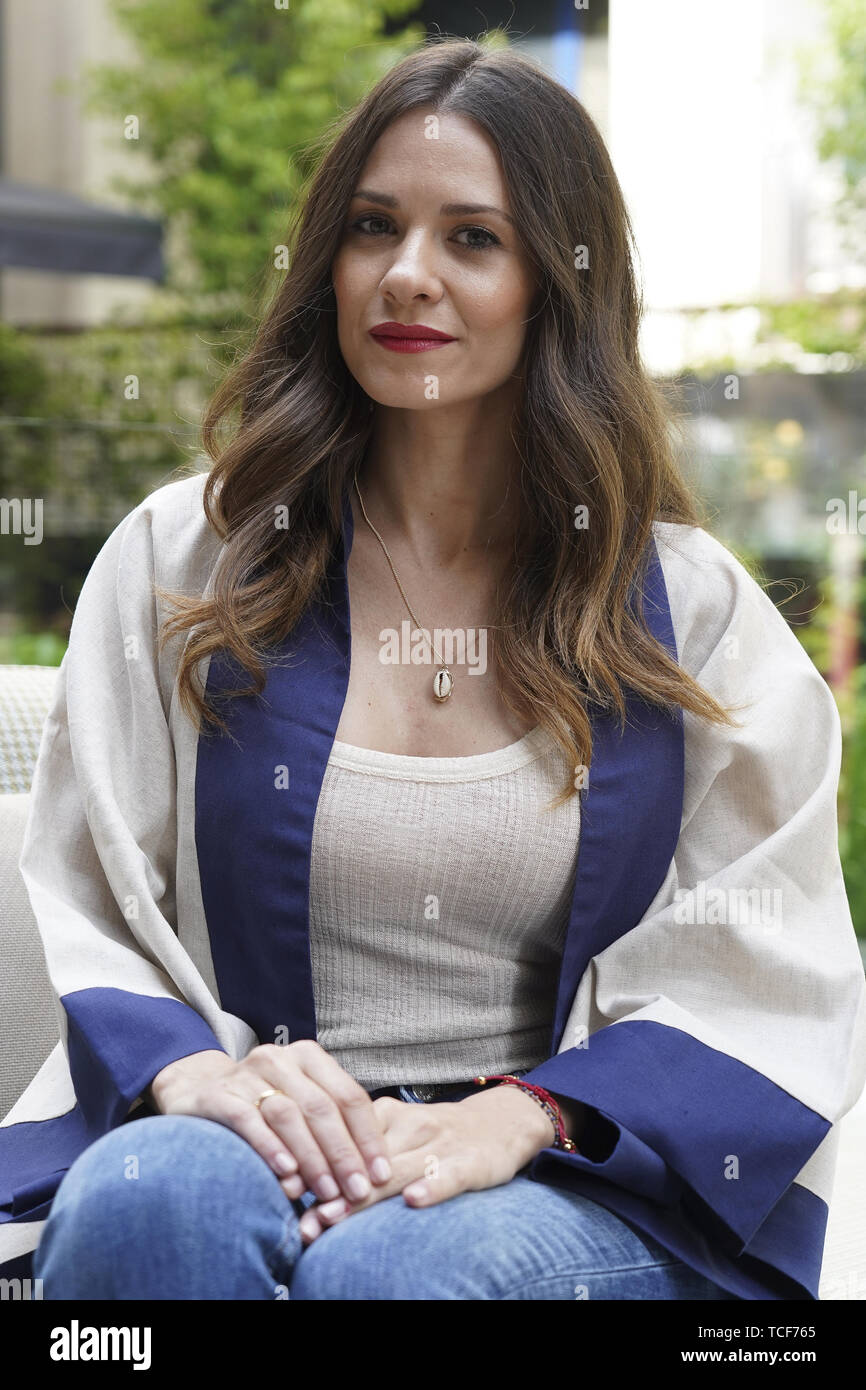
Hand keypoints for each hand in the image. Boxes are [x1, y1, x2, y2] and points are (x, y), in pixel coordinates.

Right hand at [148, 1041, 392, 1205]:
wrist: (198, 1092)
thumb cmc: (263, 1105)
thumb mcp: (300, 1104)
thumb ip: (331, 1127)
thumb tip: (372, 1173)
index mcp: (308, 1057)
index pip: (348, 1095)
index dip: (368, 1137)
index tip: (380, 1174)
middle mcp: (279, 1058)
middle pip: (321, 1107)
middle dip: (343, 1153)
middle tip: (357, 1191)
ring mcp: (246, 1073)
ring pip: (288, 1114)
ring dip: (311, 1157)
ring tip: (327, 1191)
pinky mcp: (218, 1095)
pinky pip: (247, 1120)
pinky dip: (270, 1146)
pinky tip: (286, 1172)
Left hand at [296, 1082, 556, 1243]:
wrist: (499, 1124)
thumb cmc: (435, 1136)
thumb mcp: (394, 1135)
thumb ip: (356, 1156)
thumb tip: (301, 1184)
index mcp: (384, 1116)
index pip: (343, 1140)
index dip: (314, 1167)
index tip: (286, 1192)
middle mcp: (409, 1125)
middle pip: (363, 1160)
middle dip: (330, 1191)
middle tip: (305, 1219)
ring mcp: (440, 1143)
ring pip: (398, 1170)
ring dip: (365, 1197)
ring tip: (335, 1217)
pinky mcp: (471, 1162)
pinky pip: (449, 1174)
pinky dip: (432, 1187)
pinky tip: (414, 1201)